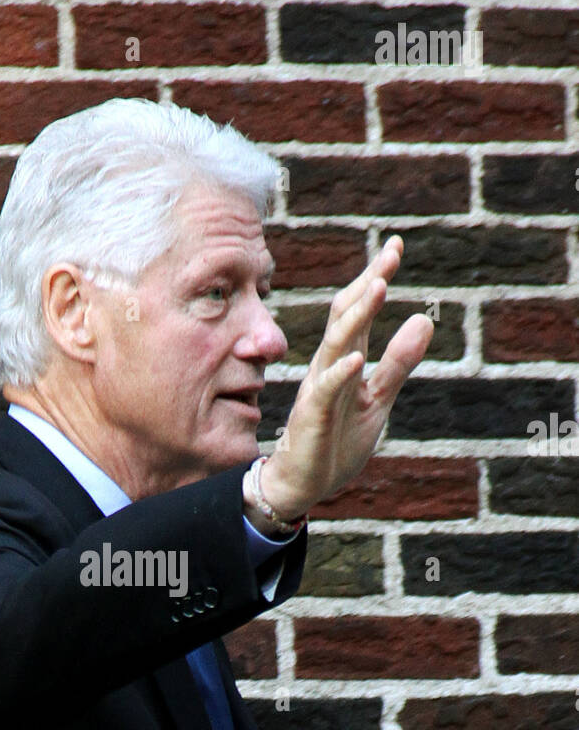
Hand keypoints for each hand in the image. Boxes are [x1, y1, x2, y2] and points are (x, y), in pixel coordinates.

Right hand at [261, 236, 433, 517]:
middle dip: (368, 283)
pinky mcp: (313, 416)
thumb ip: (398, 362)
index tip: (395, 245)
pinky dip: (340, 374)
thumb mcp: (378, 398)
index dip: (376, 278)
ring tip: (379, 287)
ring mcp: (319, 390)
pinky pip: (325, 391)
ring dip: (357, 316)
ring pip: (337, 345)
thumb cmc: (337, 439)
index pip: (359, 311)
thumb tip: (425, 319)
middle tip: (391, 252)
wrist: (303, 483)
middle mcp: (329, 366)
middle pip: (346, 316)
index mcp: (344, 360)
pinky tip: (356, 359)